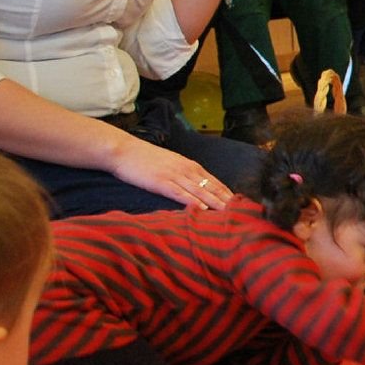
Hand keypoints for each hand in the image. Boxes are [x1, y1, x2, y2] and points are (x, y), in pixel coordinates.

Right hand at [114, 136, 234, 209]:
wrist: (123, 150)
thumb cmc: (145, 158)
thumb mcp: (170, 163)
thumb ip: (183, 174)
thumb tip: (195, 187)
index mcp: (189, 165)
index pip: (214, 181)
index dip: (227, 193)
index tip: (240, 204)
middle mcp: (186, 169)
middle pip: (211, 187)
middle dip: (226, 200)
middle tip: (241, 212)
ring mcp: (174, 175)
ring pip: (200, 192)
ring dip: (215, 203)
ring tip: (229, 214)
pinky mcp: (161, 182)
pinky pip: (180, 194)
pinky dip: (193, 202)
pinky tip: (202, 210)